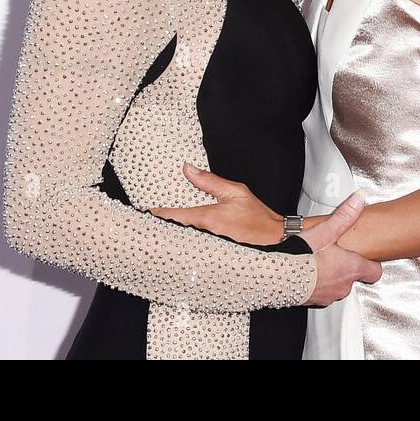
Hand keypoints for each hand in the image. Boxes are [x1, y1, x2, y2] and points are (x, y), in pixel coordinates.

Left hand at [147, 163, 281, 244]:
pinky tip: (182, 233)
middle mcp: (203, 235)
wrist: (273, 239)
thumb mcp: (235, 192)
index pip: (173, 216)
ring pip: (182, 238)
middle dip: (162, 223)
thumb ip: (209, 181)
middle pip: (174, 230)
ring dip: (173, 230)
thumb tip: (188, 169)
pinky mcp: (212, 251)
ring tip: (162, 224)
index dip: (157, 214)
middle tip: (149, 218)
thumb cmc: (257, 217)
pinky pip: (193, 243)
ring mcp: (207, 245)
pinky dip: (185, 237)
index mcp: (206, 219)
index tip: (146, 211)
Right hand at [299, 190, 381, 306]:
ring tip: (319, 262)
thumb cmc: (300, 257)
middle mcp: (343, 286)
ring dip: (332, 277)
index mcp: (350, 269)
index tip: (366, 256)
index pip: (375, 272)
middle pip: (354, 278)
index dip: (371, 263)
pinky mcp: (315, 302)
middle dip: (347, 267)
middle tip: (336, 254)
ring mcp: (329, 296)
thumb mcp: (324, 231)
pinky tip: (308, 272)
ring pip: (338, 286)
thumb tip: (360, 199)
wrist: (275, 278)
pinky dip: (318, 284)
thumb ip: (344, 216)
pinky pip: (322, 293)